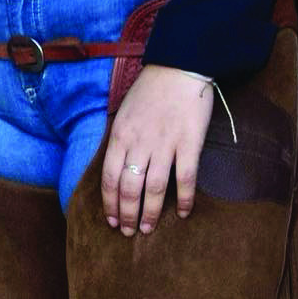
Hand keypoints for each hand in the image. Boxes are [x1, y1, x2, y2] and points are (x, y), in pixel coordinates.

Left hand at [101, 64, 214, 235]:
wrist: (179, 67)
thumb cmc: (150, 90)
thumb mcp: (123, 113)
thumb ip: (120, 140)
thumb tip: (116, 166)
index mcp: (120, 136)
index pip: (108, 178)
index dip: (109, 203)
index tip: (110, 219)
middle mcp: (139, 143)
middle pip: (129, 188)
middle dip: (127, 214)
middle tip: (128, 232)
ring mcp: (164, 144)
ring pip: (154, 188)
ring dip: (151, 212)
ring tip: (149, 228)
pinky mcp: (189, 143)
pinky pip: (185, 178)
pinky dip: (185, 199)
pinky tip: (184, 213)